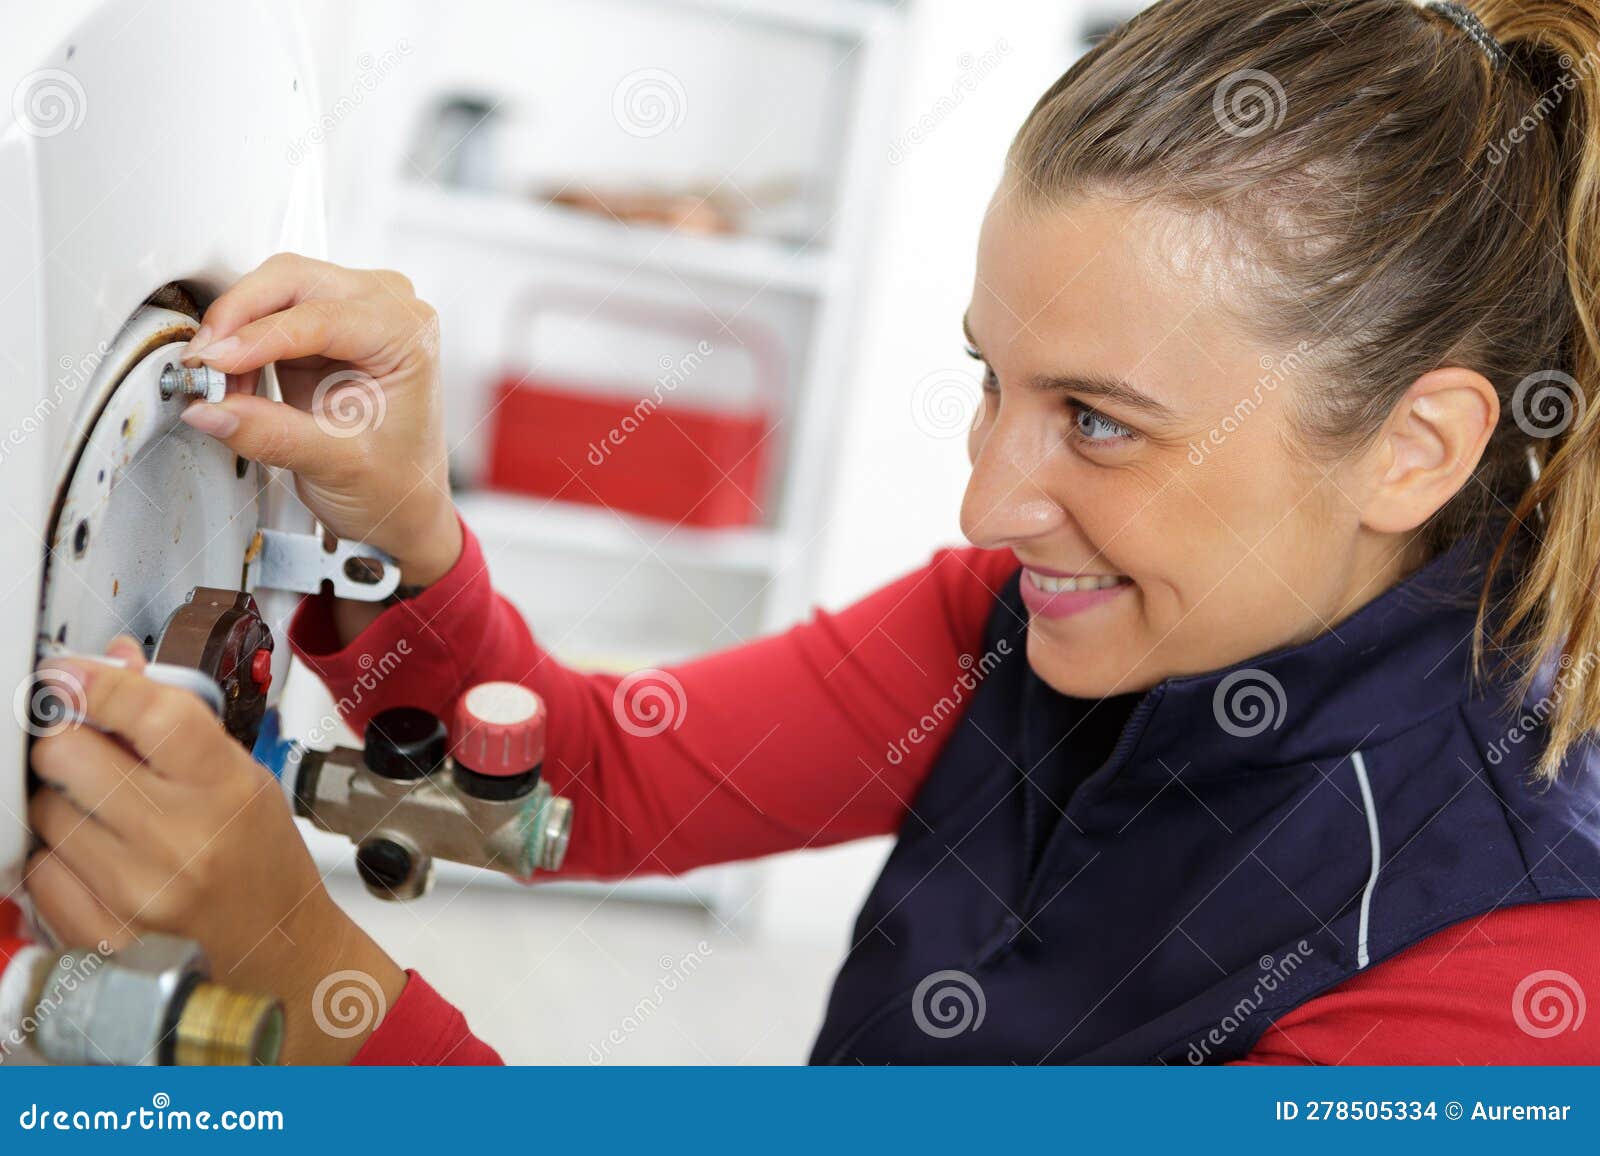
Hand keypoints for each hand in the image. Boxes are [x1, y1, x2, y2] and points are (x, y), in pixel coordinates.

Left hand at [24, 637, 405, 1063]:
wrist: (278, 952)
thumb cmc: (262, 861)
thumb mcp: (242, 777)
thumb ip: (174, 721)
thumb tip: (111, 662)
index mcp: (226, 788)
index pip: (146, 710)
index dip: (95, 683)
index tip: (72, 676)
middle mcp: (181, 838)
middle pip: (68, 756)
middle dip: (68, 744)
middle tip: (88, 753)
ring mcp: (136, 892)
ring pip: (45, 813)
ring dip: (64, 805)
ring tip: (107, 818)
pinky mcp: (103, 935)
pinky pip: (40, 872)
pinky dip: (59, 859)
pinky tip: (98, 862)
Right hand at [178, 253, 461, 586]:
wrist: (403, 502)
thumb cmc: (396, 481)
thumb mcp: (337, 464)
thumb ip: (270, 434)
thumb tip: (208, 408)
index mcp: (408, 333)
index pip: (321, 317)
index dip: (258, 338)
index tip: (212, 363)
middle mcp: (387, 307)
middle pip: (292, 280)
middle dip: (237, 318)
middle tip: (201, 363)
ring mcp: (354, 309)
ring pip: (273, 289)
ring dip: (234, 330)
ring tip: (219, 385)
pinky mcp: (322, 324)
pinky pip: (267, 312)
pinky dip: (241, 341)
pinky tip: (233, 379)